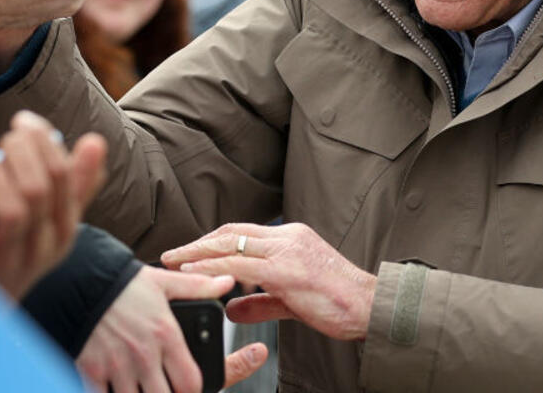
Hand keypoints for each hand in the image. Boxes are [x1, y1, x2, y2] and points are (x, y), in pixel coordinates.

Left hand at [0, 111, 106, 298]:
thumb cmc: (18, 248)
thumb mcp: (52, 220)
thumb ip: (75, 184)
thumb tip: (95, 140)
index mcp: (64, 232)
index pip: (63, 178)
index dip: (44, 142)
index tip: (24, 121)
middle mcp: (41, 249)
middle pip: (38, 191)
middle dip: (20, 153)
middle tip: (4, 137)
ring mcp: (8, 262)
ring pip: (12, 214)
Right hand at [77, 266, 268, 392]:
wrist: (75, 281)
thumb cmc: (119, 283)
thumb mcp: (162, 281)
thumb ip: (197, 285)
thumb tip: (227, 283)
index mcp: (165, 335)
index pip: (190, 382)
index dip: (191, 390)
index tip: (184, 385)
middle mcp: (144, 355)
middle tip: (160, 385)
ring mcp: (117, 366)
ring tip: (138, 384)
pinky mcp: (92, 371)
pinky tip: (114, 385)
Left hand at [161, 223, 375, 341]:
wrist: (370, 308)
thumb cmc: (339, 304)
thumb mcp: (292, 301)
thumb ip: (261, 303)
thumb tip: (232, 310)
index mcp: (291, 238)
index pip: (242, 232)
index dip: (212, 242)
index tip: (189, 252)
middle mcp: (287, 237)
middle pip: (230, 233)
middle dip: (197, 244)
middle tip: (171, 255)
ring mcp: (287, 251)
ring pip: (230, 244)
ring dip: (197, 254)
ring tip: (174, 263)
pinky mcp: (287, 270)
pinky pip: (240, 265)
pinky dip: (213, 268)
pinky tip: (196, 273)